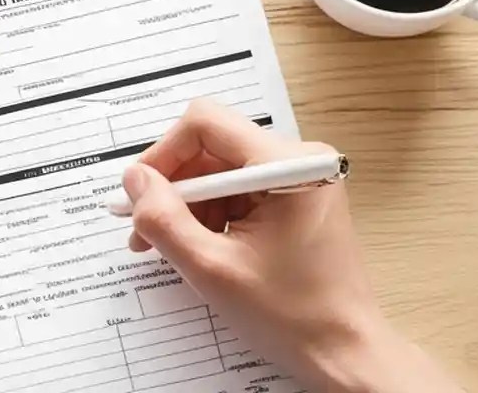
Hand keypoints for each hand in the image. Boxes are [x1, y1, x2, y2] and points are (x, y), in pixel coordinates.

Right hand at [122, 100, 461, 392]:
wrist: (343, 353)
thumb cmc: (292, 316)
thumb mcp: (211, 268)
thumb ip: (164, 219)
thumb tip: (134, 180)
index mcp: (288, 166)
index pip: (206, 124)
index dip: (163, 154)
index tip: (139, 193)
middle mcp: (298, 160)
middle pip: (211, 147)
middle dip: (172, 187)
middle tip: (143, 227)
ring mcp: (298, 179)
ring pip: (219, 171)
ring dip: (188, 206)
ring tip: (169, 246)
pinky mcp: (294, 199)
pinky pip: (237, 191)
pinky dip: (209, 216)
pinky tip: (197, 247)